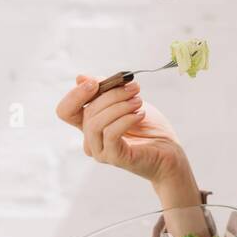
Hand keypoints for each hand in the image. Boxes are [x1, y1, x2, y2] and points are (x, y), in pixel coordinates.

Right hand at [54, 73, 197, 189]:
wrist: (169, 151)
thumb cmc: (149, 127)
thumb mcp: (127, 100)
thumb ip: (105, 90)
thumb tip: (81, 78)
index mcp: (89, 124)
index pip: (66, 110)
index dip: (75, 94)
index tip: (96, 82)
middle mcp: (90, 139)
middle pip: (87, 111)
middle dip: (112, 94)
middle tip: (134, 88)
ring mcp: (100, 151)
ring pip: (95, 123)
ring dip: (118, 106)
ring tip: (138, 101)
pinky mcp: (113, 157)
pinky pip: (111, 134)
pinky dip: (126, 119)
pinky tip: (140, 114)